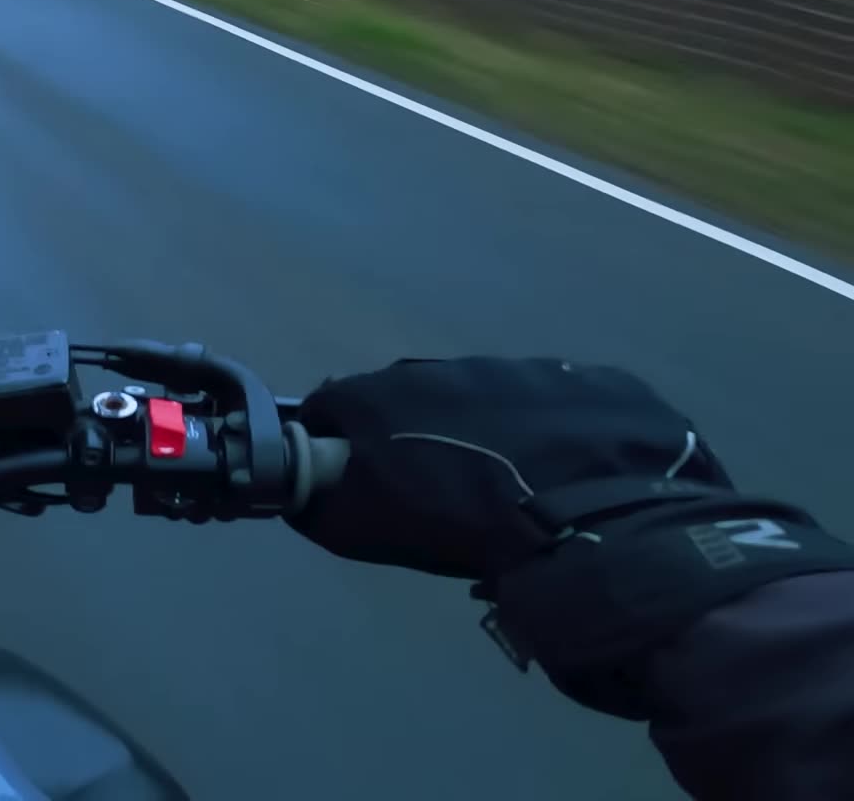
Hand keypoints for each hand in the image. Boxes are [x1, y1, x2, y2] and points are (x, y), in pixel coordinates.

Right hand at [291, 357, 851, 716]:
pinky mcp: (594, 379)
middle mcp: (448, 365)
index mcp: (384, 393)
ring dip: (489, 427)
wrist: (596, 525)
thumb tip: (300, 487)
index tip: (352, 474)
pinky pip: (561, 401)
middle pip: (412, 394)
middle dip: (415, 430)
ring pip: (488, 394)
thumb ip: (317, 501)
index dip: (337, 441)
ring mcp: (525, 366)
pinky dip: (557, 429)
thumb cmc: (461, 527)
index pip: (333, 405)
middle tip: (440, 485)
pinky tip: (571, 471)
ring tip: (516, 482)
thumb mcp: (363, 530)